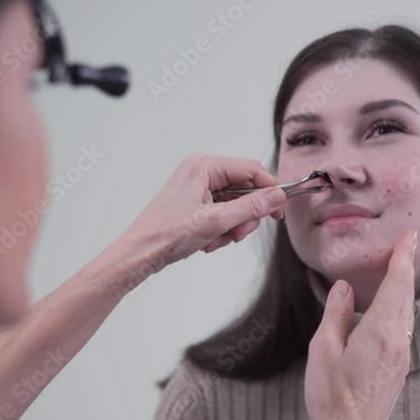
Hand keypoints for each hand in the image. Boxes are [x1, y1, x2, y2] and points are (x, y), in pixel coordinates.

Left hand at [123, 154, 286, 264]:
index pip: (251, 169)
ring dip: (232, 226)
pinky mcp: (195, 201)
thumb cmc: (167, 234)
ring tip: (216, 240)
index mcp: (204, 165)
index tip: (278, 212)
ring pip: (235, 203)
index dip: (269, 191)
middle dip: (244, 216)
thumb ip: (251, 207)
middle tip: (237, 234)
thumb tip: (276, 197)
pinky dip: (221, 228)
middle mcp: (201, 171)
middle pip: (244, 188)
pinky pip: (222, 211)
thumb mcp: (217, 221)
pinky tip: (208, 241)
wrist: (141, 253)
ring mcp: (197, 186)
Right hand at [304, 230, 417, 419]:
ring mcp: (401, 356)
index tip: (409, 236)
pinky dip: (398, 308)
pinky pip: (402, 328)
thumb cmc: (332, 398)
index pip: (396, 284)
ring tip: (397, 269)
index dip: (402, 257)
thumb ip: (335, 314)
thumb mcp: (323, 350)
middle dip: (405, 266)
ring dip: (403, 287)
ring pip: (406, 312)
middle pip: (405, 294)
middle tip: (407, 243)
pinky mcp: (398, 368)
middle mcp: (398, 341)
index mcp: (379, 332)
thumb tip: (342, 288)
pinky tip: (387, 307)